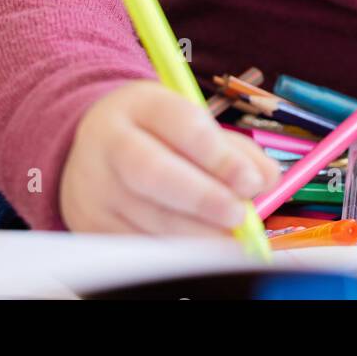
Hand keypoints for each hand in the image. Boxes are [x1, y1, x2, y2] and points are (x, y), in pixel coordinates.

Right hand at [60, 80, 280, 235]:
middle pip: (154, 172)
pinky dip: (172, 250)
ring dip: (194, 232)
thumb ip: (235, 149)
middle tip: (239, 214)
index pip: (182, 125)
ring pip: (145, 214)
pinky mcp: (89, 222)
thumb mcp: (193, 123)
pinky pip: (135, 241)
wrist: (91, 145)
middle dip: (203, 198)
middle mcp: (110, 142)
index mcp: (142, 105)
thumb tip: (267, 178)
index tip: (250, 182)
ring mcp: (94, 185)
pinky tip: (199, 248)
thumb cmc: (157, 134)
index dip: (219, 156)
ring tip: (228, 237)